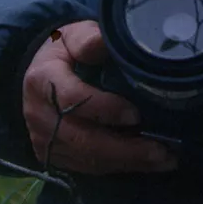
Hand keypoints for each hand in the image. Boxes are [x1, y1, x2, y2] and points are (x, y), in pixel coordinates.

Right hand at [22, 20, 177, 174]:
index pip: (73, 100)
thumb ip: (89, 39)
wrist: (39, 75)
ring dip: (127, 162)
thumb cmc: (63, 51)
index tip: (136, 114)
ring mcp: (44, 141)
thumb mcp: (73, 35)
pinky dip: (118, 167)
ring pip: (87, 159)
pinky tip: (146, 163)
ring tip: (163, 159)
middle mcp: (39, 116)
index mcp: (42, 80)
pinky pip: (87, 168)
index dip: (105, 110)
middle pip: (82, 139)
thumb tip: (107, 41)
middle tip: (161, 150)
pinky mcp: (53, 157)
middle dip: (124, 149)